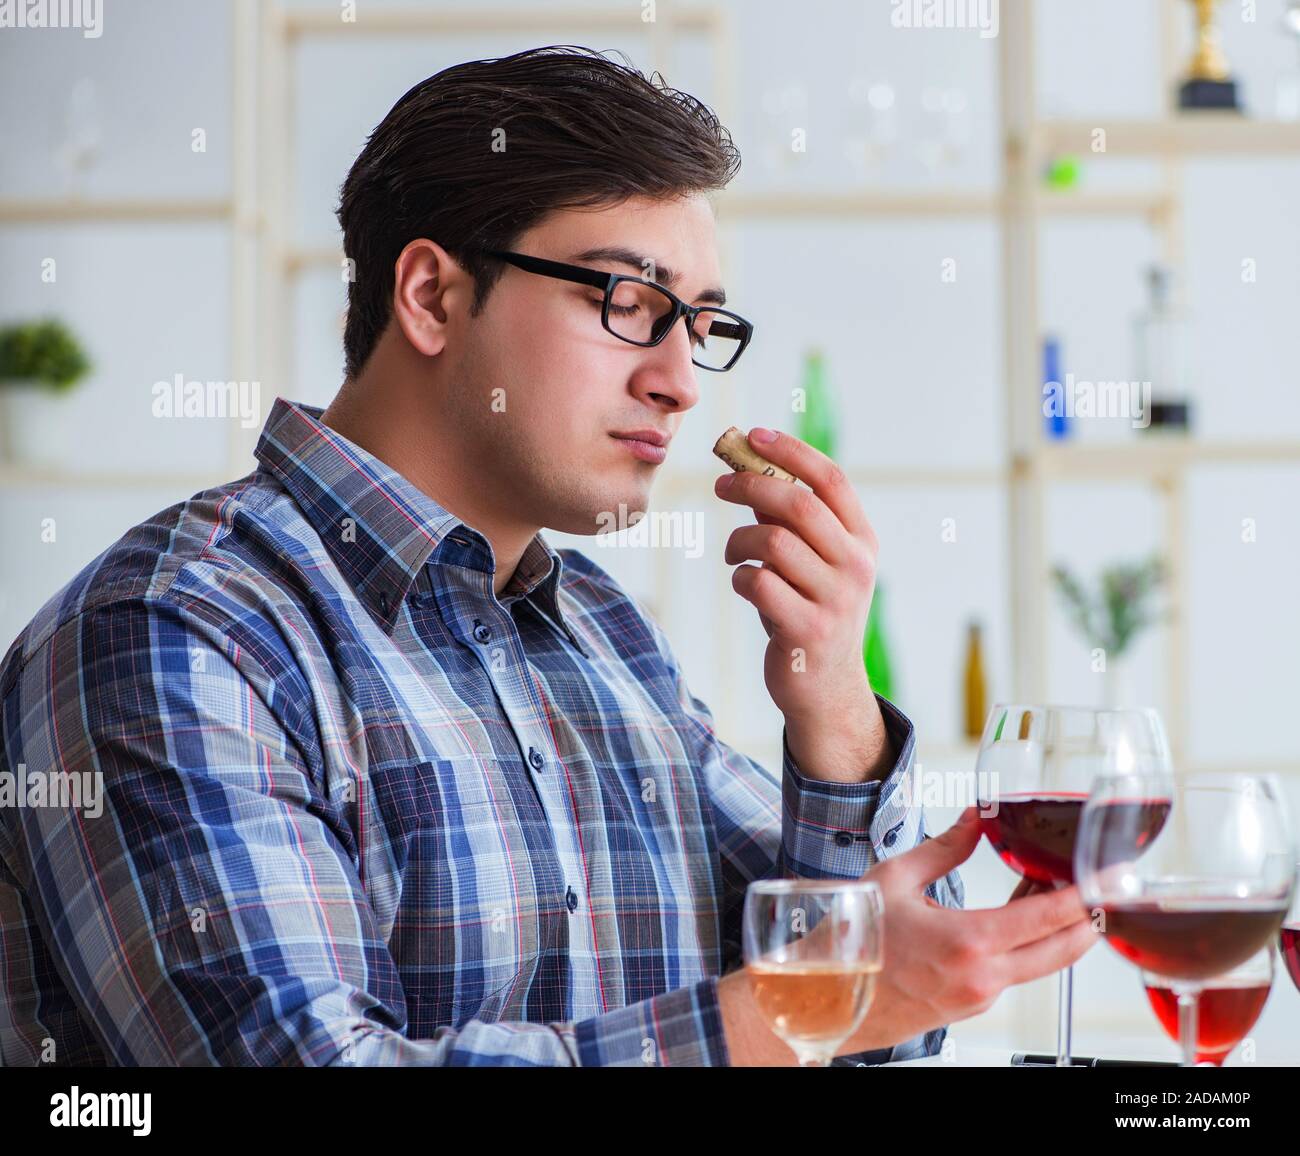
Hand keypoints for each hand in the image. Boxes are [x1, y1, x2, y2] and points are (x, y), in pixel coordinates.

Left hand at [714, 428, 884, 777]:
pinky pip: (757, 583)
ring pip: (771, 543)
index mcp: (862, 541)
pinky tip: (744, 586)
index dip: (791, 451)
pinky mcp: (807, 629)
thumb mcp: (815, 564)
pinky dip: (739, 578)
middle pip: (798, 504)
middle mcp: (856, 566)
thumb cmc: (810, 611)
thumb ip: (792, 523)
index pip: (831, 480)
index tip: (754, 435)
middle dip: (752, 486)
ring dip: (739, 541)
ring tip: (735, 554)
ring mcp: (835, 599)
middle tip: (721, 486)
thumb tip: (744, 467)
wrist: (826, 687)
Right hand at [833, 808, 1095, 1056]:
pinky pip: (1013, 972)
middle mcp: (983, 977)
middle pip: (1063, 949)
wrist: (825, 994)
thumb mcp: (895, 879)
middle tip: (1100, 886)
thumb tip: (976, 818)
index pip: (1050, 917)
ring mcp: (979, 997)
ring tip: (1048, 888)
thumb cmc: (854, 940)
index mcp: (969, 941)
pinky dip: (1024, 944)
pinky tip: (1011, 916)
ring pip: (1039, 962)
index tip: (1109, 878)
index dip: (1086, 895)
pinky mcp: (971, 1006)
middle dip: (1089, 917)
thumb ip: (945, 848)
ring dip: (1054, 930)